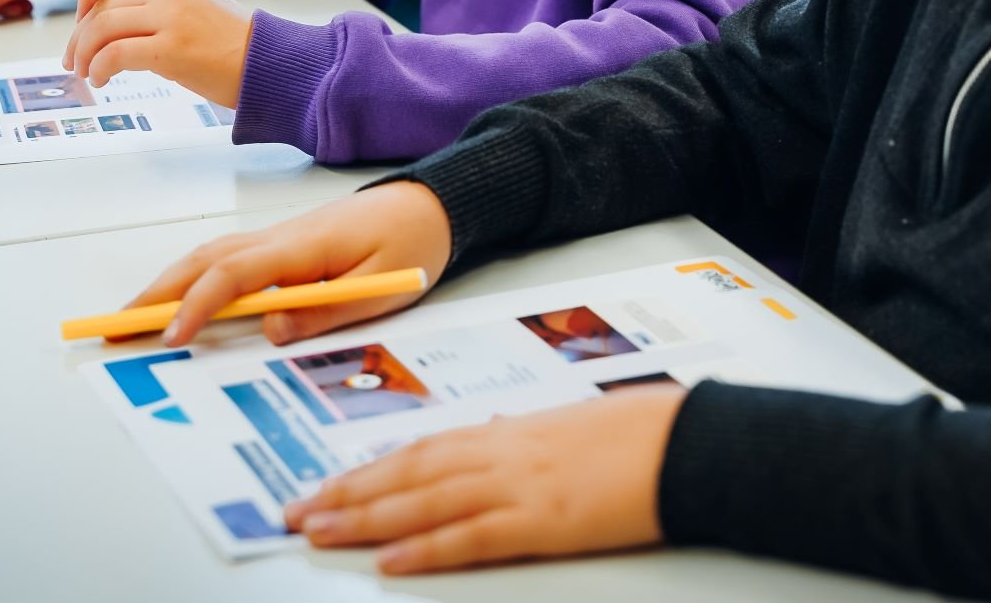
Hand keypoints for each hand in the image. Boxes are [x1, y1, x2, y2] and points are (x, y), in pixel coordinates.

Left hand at [61, 0, 252, 106]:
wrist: (268, 64)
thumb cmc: (232, 44)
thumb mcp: (194, 5)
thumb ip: (157, 3)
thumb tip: (110, 23)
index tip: (82, 22)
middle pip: (102, 6)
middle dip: (80, 35)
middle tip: (74, 59)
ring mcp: (170, 17)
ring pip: (102, 29)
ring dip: (85, 54)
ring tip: (87, 72)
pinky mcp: (170, 49)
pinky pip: (115, 55)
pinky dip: (99, 68)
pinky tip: (102, 79)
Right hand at [127, 181, 452, 344]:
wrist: (430, 204)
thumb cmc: (410, 244)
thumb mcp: (382, 288)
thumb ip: (327, 310)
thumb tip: (271, 331)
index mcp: (304, 246)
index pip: (235, 275)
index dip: (198, 306)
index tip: (169, 337)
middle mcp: (280, 236)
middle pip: (205, 261)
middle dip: (156, 294)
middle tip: (114, 328)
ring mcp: (278, 237)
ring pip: (209, 256)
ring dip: (167, 283)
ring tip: (130, 318)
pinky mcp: (282, 244)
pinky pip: (226, 258)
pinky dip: (192, 277)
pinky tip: (176, 298)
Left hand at [286, 385, 685, 573]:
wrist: (692, 442)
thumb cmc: (644, 433)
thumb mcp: (572, 429)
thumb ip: (525, 441)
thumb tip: (492, 444)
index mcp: (511, 431)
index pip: (423, 448)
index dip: (370, 468)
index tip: (330, 482)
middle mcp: (503, 452)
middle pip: (408, 473)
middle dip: (348, 493)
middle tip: (298, 512)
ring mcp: (520, 486)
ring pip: (424, 501)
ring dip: (366, 519)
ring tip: (320, 532)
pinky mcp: (543, 522)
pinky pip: (471, 537)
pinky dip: (427, 550)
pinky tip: (391, 561)